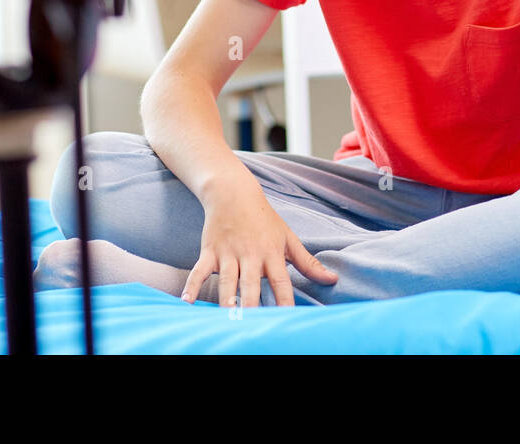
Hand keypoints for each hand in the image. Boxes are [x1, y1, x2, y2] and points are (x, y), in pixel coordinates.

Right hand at [180, 178, 337, 307]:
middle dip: (252, 304)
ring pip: (226, 280)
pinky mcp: (209, 251)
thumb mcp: (288, 239)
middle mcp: (250, 255)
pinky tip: (187, 302)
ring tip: (226, 318)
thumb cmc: (265, 220)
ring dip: (226, 299)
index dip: (284, 300)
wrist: (234, 193)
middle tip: (252, 325)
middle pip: (251, 284)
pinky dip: (191, 285)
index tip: (287, 318)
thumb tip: (332, 280)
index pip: (280, 281)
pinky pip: (198, 271)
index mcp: (271, 253)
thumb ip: (308, 263)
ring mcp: (228, 253)